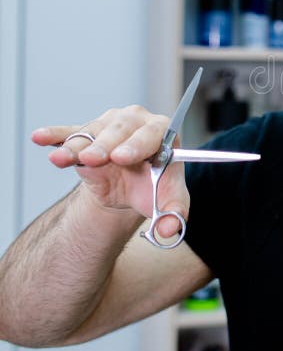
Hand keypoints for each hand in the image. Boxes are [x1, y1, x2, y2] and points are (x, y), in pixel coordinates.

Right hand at [30, 105, 188, 237]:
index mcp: (163, 132)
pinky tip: (40, 137)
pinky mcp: (86, 132)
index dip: (137, 145)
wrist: (131, 184)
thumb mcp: (168, 200)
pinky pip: (68, 132)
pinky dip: (54, 135)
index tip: (122, 158)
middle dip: (105, 146)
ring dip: (76, 146)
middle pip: (119, 129)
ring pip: (91, 132)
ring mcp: (109, 123)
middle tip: (93, 159)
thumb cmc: (154, 186)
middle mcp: (136, 120)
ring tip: (62, 159)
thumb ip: (174, 213)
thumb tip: (169, 230)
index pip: (150, 134)